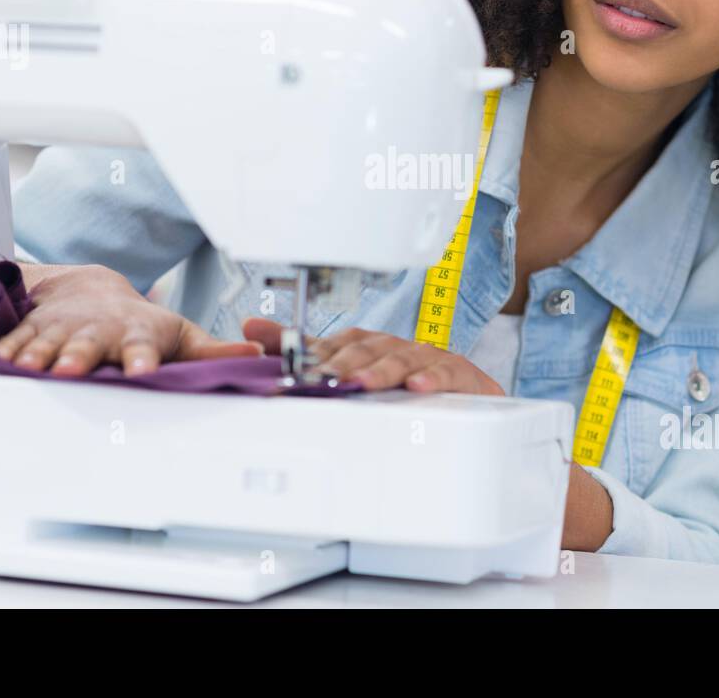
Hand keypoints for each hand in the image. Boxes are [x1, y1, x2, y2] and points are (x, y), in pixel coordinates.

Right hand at [0, 264, 263, 376]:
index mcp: (135, 334)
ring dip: (40, 356)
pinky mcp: (31, 332)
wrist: (87, 290)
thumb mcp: (179, 334)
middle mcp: (97, 332)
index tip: (144, 371)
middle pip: (88, 345)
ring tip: (33, 368)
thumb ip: (212, 352)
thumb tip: (256, 358)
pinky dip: (5, 351)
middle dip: (80, 358)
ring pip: (48, 344)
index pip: (141, 346)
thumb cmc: (138, 323)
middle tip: (76, 371)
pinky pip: (15, 342)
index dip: (142, 358)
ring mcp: (62, 332)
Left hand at [240, 318, 505, 394]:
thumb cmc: (404, 378)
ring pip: (400, 360)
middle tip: (322, 380)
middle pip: (365, 351)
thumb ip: (302, 348)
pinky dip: (432, 379)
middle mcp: (392, 346)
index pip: (334, 345)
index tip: (289, 370)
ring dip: (382, 371)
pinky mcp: (456, 373)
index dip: (312, 356)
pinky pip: (444, 373)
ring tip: (363, 383)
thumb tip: (251, 326)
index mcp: (365, 344)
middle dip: (342, 365)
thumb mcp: (350, 366)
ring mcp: (424, 358)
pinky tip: (418, 387)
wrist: (466, 393)